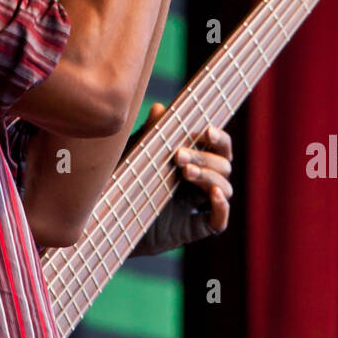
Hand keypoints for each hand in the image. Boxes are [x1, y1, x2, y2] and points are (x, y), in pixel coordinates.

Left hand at [129, 104, 232, 256]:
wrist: (112, 220)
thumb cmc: (128, 181)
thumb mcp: (138, 155)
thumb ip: (150, 134)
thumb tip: (159, 108)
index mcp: (195, 162)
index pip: (220, 148)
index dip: (220, 138)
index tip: (207, 130)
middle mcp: (202, 183)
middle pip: (224, 166)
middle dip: (205, 158)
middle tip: (179, 156)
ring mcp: (199, 206)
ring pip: (225, 189)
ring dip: (211, 178)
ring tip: (186, 173)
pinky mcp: (194, 229)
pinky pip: (219, 221)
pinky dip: (221, 208)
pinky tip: (214, 195)